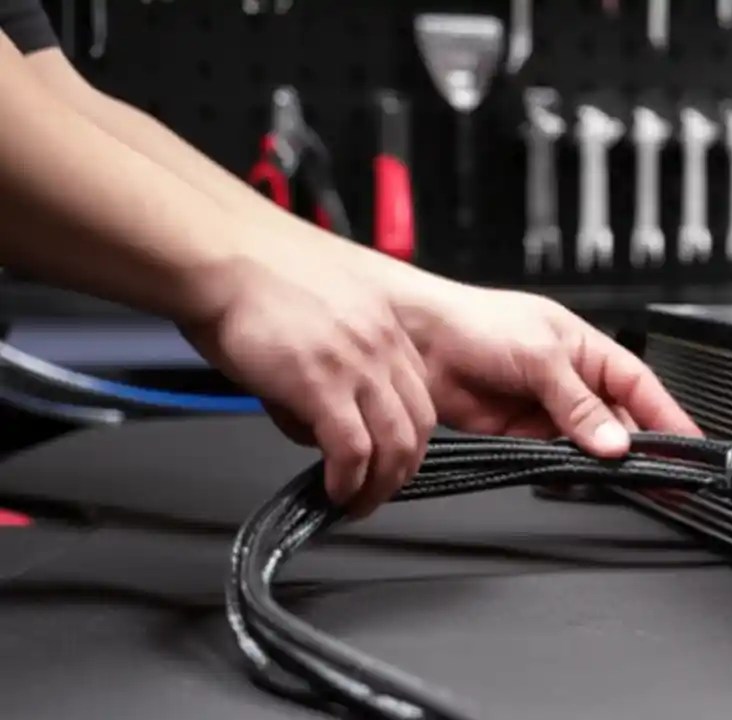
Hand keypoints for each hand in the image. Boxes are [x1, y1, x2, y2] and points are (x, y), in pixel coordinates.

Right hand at [179, 247, 433, 517]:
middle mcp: (381, 346)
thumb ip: (328, 377)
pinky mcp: (322, 384)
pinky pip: (352, 449)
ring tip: (357, 504)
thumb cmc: (250, 286)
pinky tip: (334, 492)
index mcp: (384, 328)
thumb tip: (317, 433)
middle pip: (418, 425)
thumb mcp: (311, 328)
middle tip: (378, 493)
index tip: (392, 460)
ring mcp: (356, 365)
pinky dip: (348, 480)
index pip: (419, 396)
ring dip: (379, 485)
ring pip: (394, 444)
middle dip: (402, 470)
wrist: (220, 260)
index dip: (409, 437)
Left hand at [390, 282, 700, 454]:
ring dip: (605, 462)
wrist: (417, 340)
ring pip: (591, 443)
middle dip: (642, 449)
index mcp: (588, 350)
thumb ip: (579, 404)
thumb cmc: (475, 322)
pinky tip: (578, 477)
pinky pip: (558, 456)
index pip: (641, 387)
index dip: (668, 418)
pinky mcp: (523, 432)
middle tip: (665, 479)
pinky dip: (570, 469)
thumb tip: (613, 440)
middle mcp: (573, 379)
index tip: (690, 449)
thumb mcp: (542, 357)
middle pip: (621, 420)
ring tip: (625, 481)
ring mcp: (549, 407)